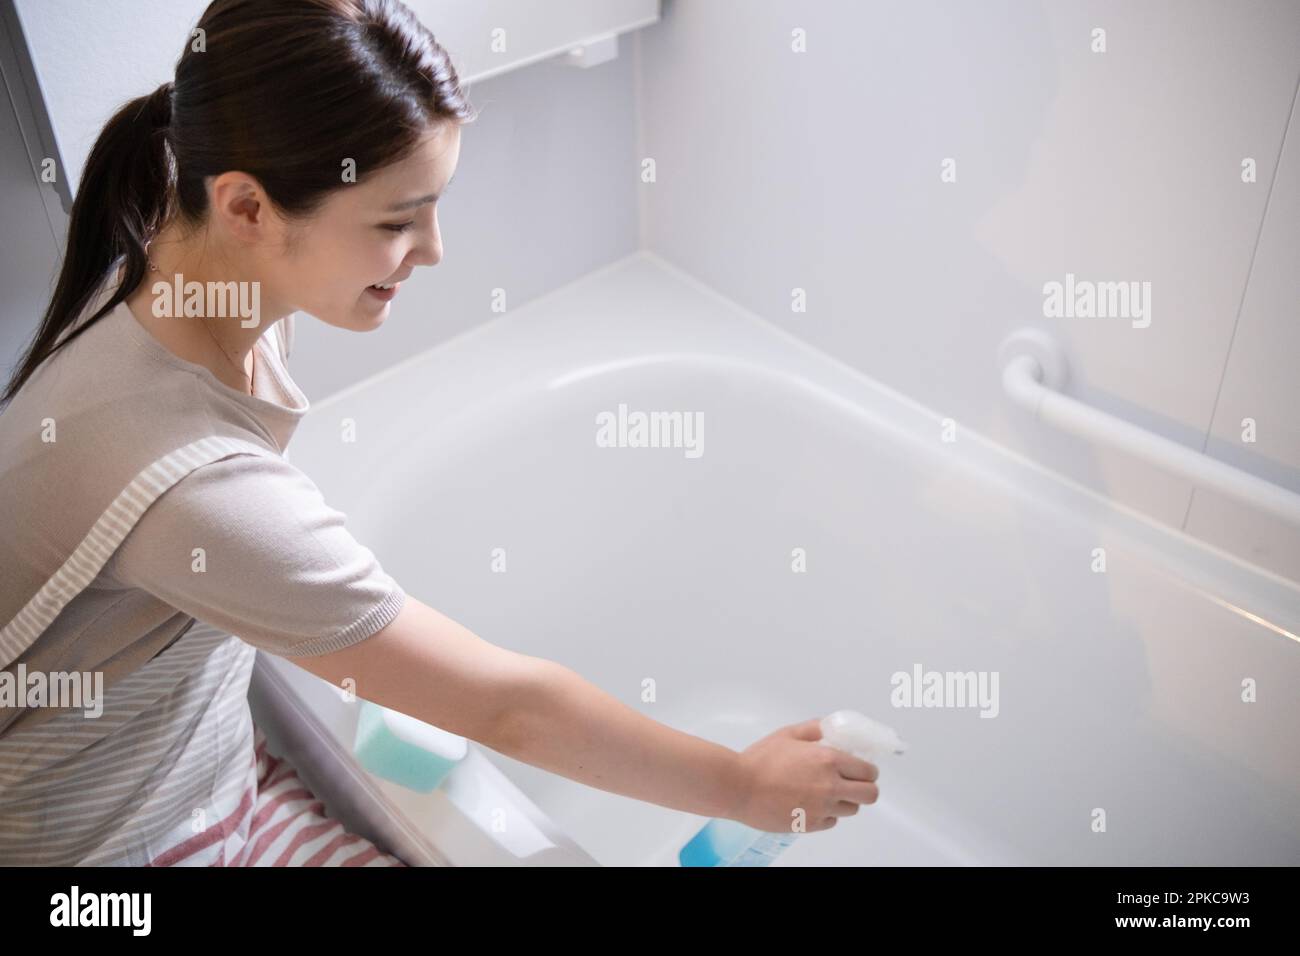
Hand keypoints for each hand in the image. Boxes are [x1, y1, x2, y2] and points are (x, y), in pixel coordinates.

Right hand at [726, 717, 879, 832]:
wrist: (739, 787)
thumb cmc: (760, 759)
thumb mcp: (787, 734)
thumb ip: (813, 728)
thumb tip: (829, 727)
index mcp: (828, 760)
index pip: (868, 771)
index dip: (867, 770)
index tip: (861, 769)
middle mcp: (830, 786)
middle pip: (870, 795)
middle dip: (865, 788)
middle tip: (852, 783)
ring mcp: (822, 809)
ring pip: (852, 809)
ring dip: (845, 801)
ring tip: (828, 793)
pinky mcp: (810, 825)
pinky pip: (831, 822)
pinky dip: (827, 814)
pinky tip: (812, 804)